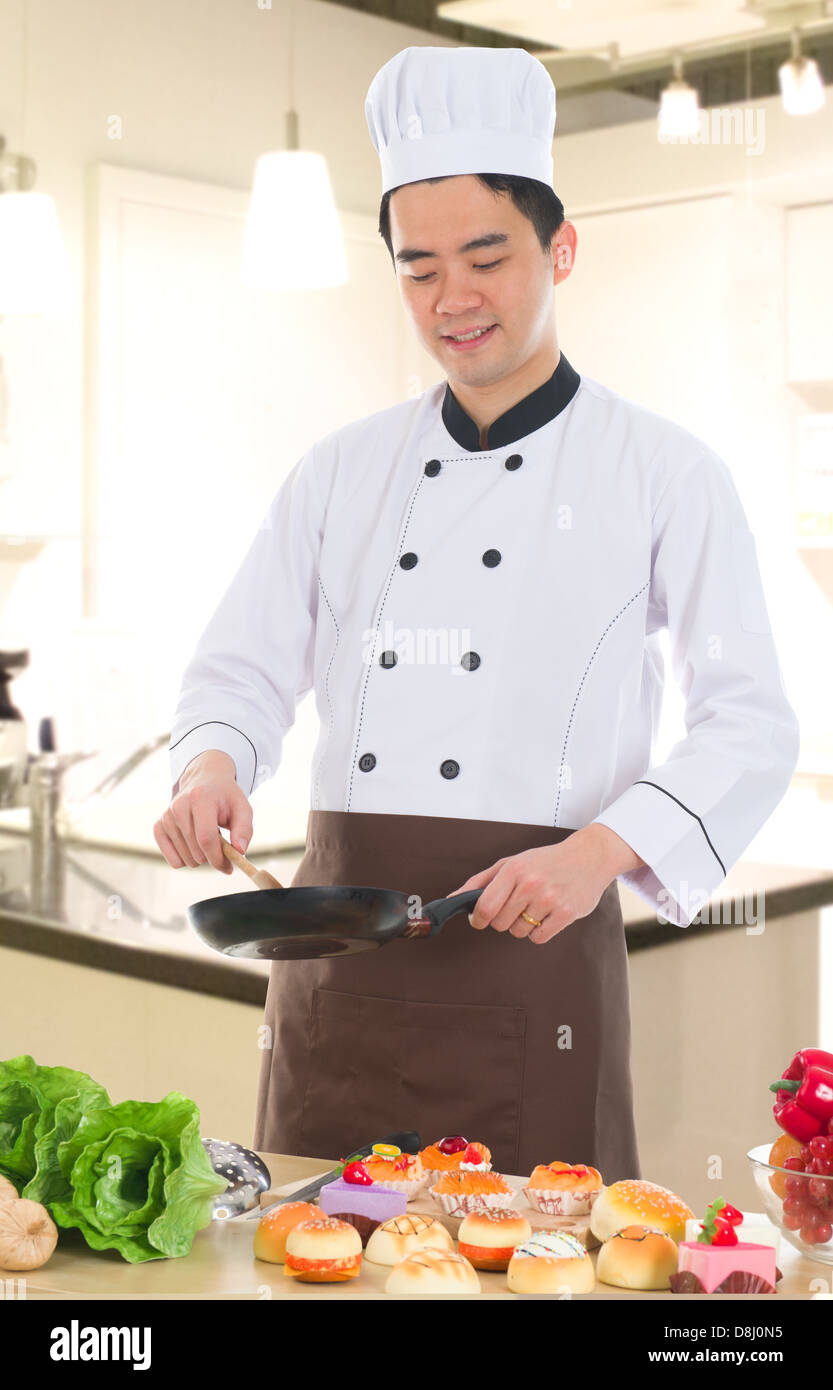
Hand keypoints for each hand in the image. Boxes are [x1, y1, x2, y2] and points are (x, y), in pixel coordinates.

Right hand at [153, 750, 252, 872]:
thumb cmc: (226, 798)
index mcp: (200, 798)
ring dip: (201, 858)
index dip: (218, 858)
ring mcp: (166, 817)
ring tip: (208, 838)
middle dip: (213, 858)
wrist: (204, 780)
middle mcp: (178, 806)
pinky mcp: (158, 826)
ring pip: (186, 859)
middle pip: (197, 852)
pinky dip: (187, 859)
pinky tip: (195, 845)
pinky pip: (173, 860)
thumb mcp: (243, 809)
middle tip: (222, 847)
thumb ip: (245, 830)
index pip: (206, 839)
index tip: (229, 867)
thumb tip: (239, 851)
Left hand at [446, 825, 642, 944]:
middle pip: (500, 923)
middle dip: (503, 919)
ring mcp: (549, 899)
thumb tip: (453, 899)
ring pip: (518, 932)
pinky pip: (538, 938)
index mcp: (513, 870)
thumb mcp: (511, 863)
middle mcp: (530, 884)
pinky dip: (538, 932)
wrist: (588, 857)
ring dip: (523, 924)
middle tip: (515, 906)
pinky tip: (546, 915)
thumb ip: (480, 881)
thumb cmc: (545, 861)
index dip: (478, 919)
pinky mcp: (565, 914)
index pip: (485, 907)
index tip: (479, 919)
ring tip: (535, 906)